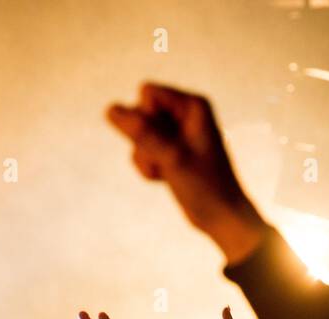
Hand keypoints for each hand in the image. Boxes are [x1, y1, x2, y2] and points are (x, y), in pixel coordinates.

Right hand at [106, 83, 264, 262]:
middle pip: (139, 112)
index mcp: (193, 105)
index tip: (165, 141)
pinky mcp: (168, 149)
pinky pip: (141, 150)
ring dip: (145, 157)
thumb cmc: (204, 186)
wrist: (219, 216)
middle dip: (143, 140)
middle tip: (166, 159)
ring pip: (137, 134)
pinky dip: (147, 166)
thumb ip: (140, 132)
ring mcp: (175, 132)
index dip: (146, 118)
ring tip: (166, 171)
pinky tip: (163, 178)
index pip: (147, 93)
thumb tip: (109, 109)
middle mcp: (184, 113)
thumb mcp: (170, 156)